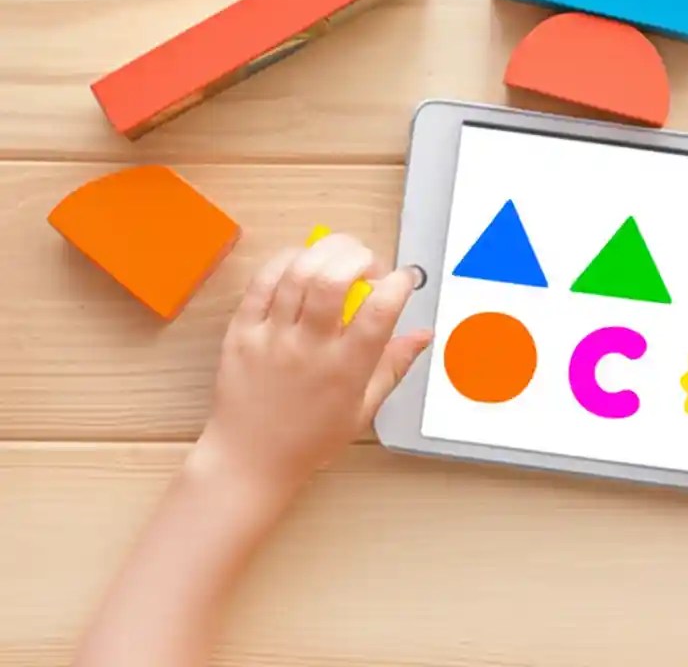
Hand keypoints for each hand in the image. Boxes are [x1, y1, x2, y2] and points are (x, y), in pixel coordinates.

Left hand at [195, 234, 432, 495]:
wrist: (250, 458)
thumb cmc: (311, 438)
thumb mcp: (364, 409)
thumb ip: (394, 366)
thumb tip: (424, 333)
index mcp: (346, 371)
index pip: (379, 312)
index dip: (398, 284)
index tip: (404, 279)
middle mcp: (309, 350)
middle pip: (333, 280)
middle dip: (359, 257)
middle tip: (369, 264)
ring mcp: (271, 338)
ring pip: (297, 273)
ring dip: (325, 251)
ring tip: (339, 256)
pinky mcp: (241, 331)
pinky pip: (261, 282)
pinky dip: (286, 261)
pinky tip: (302, 261)